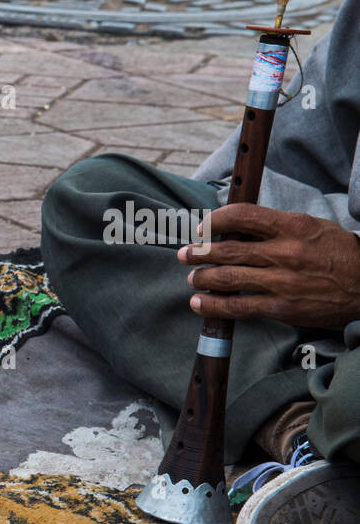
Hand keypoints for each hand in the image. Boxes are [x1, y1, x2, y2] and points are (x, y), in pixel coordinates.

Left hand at [176, 203, 359, 327]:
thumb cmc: (337, 254)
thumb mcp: (312, 228)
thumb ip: (276, 227)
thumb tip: (235, 230)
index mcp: (294, 226)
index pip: (243, 216)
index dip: (216, 220)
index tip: (203, 227)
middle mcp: (285, 252)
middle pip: (228, 250)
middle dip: (199, 252)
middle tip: (185, 254)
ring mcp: (282, 282)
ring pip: (228, 278)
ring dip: (202, 278)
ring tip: (192, 278)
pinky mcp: (282, 307)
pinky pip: (238, 307)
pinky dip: (213, 305)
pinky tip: (199, 303)